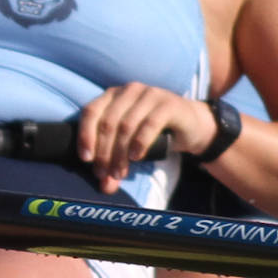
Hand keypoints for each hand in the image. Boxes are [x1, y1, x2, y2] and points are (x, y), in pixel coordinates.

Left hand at [76, 82, 218, 195]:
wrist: (192, 126)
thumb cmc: (155, 134)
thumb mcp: (131, 146)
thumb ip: (116, 162)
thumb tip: (105, 187)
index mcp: (113, 96)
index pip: (91, 112)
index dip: (85, 135)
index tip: (86, 159)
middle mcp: (129, 91)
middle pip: (108, 123)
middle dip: (104, 152)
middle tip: (105, 174)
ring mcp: (149, 94)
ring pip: (126, 125)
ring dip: (120, 153)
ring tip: (120, 173)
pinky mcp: (168, 104)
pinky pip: (149, 124)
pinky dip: (140, 143)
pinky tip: (136, 157)